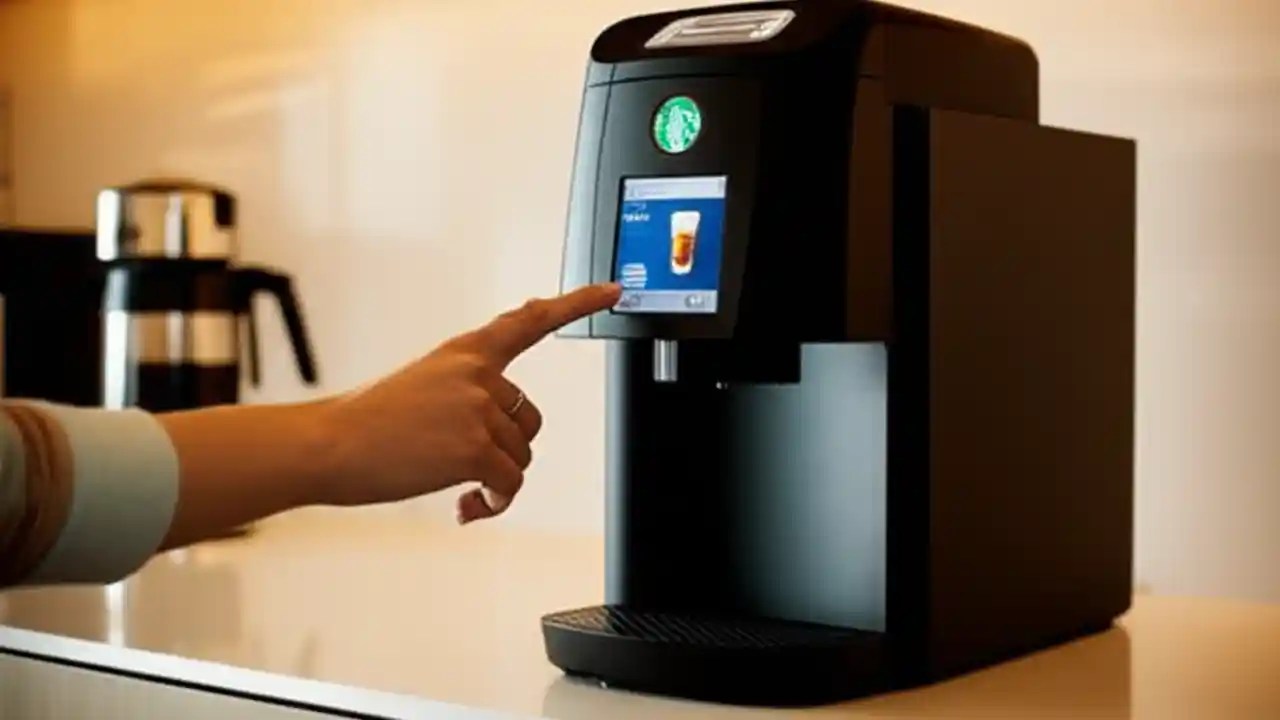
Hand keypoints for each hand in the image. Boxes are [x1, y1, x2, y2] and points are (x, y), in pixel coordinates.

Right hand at [319, 283, 619, 522]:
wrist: (328, 445)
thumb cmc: (367, 425)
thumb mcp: (421, 386)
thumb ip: (464, 395)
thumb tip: (498, 444)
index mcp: (464, 352)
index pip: (529, 321)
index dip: (576, 303)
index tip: (613, 290)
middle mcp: (477, 374)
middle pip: (528, 420)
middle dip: (505, 449)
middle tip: (466, 467)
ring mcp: (477, 409)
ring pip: (520, 458)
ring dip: (494, 481)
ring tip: (455, 487)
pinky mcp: (474, 448)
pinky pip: (508, 485)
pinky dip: (491, 503)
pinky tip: (464, 507)